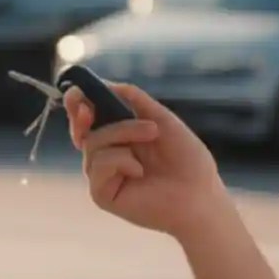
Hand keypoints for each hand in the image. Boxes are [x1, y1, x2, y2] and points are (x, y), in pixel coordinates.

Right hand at [64, 82, 228, 240]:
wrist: (200, 194)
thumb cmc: (187, 159)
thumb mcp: (162, 119)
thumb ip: (135, 100)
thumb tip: (108, 83)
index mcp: (120, 136)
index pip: (88, 117)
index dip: (77, 103)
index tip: (78, 93)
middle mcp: (107, 155)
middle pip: (81, 128)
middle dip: (82, 115)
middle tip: (87, 109)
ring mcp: (103, 176)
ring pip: (93, 143)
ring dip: (123, 132)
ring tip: (152, 135)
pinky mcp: (102, 195)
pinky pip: (98, 166)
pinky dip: (120, 160)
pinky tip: (140, 171)